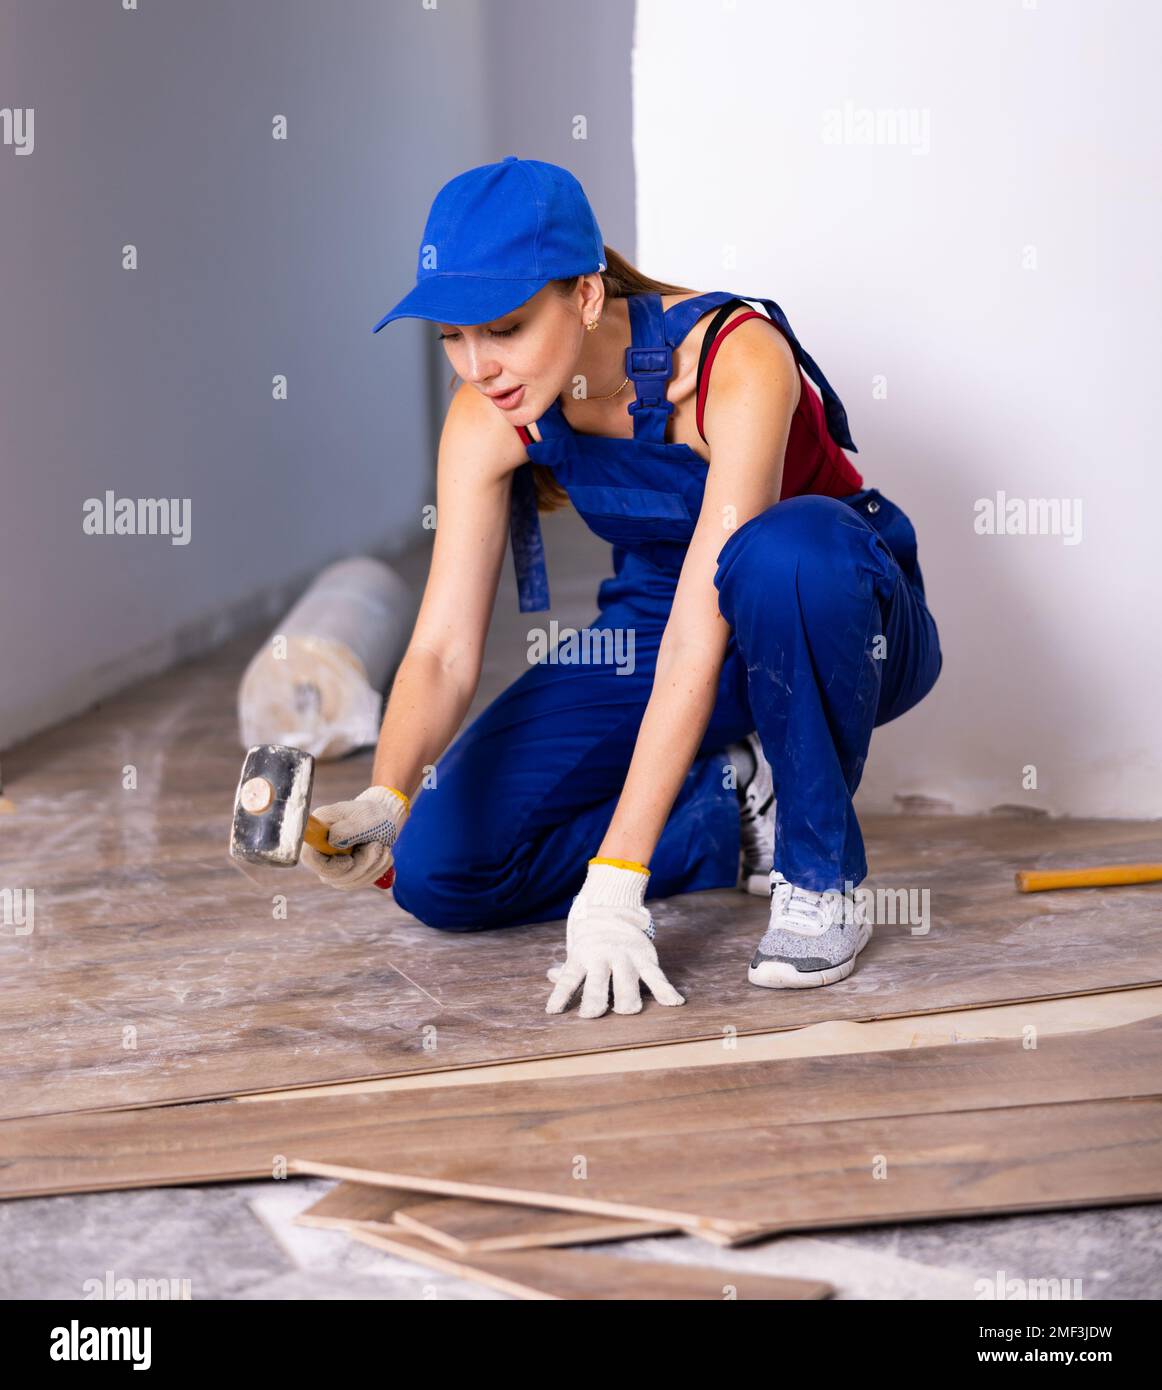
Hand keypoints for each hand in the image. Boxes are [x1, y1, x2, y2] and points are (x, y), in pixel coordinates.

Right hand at [300, 785, 408, 890]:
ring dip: (372, 866)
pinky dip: (377, 870)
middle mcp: (320, 851)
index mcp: (317, 831)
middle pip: (330, 876)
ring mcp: (332, 865)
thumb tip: (331, 841)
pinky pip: (360, 882)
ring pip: (348, 882)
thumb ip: (347, 829)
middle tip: (377, 846)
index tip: (350, 859)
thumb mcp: (365, 817)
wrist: (383, 818)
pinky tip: (383, 854)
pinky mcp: (346, 874)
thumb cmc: (372, 814)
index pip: (308, 857)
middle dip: (361, 865)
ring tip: (383, 846)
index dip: (328, 865)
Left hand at [545, 860, 684, 1017]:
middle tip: (592, 1014)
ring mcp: (625, 957)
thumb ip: (567, 968)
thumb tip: (550, 975)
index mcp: (582, 956)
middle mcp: (603, 956)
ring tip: (628, 1011)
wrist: (614, 903)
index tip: (552, 1011)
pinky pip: (656, 976)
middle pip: (597, 984)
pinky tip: (674, 1002)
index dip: (560, 995)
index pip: (568, 979)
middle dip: (594, 1001)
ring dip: (626, 1000)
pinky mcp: (644, 956)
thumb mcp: (578, 949)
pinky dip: (666, 989)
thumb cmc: (592, 935)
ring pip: (626, 982)